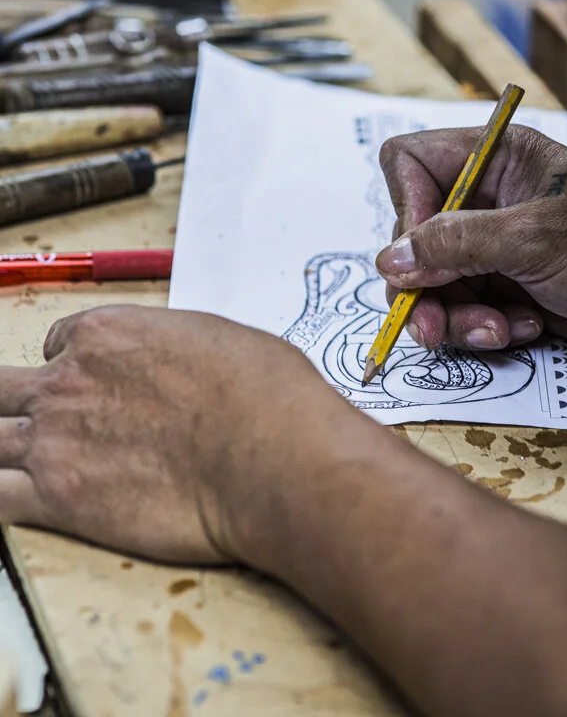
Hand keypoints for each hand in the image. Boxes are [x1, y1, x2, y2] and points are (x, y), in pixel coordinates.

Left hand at [0, 305, 324, 563]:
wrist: (272, 455)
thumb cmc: (264, 396)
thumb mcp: (219, 340)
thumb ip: (175, 352)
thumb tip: (181, 369)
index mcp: (108, 333)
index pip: (57, 344)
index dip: (67, 365)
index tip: (83, 386)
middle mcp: (70, 380)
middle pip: (2, 389)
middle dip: (9, 405)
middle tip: (21, 421)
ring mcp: (55, 440)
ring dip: (1, 451)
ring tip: (17, 460)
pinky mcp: (58, 499)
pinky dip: (0, 498)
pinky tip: (14, 501)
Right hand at [377, 125, 566, 351]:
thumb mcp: (535, 239)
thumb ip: (458, 244)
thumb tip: (391, 259)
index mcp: (497, 158)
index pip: (412, 162)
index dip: (406, 206)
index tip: (418, 254)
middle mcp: (489, 197)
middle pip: (415, 233)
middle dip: (427, 282)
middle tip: (434, 324)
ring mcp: (496, 245)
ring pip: (433, 280)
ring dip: (455, 314)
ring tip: (494, 332)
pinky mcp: (508, 288)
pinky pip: (463, 308)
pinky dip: (483, 327)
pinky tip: (522, 330)